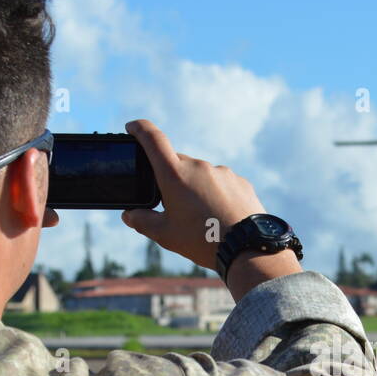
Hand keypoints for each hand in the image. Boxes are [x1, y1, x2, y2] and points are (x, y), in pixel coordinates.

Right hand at [119, 119, 264, 269]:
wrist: (247, 248)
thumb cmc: (202, 241)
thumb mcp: (165, 235)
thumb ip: (142, 221)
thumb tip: (129, 215)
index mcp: (174, 175)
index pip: (152, 139)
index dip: (139, 129)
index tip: (132, 127)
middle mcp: (199, 167)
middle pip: (177, 163)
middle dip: (171, 179)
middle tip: (173, 205)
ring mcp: (222, 172)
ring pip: (200, 174)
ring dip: (196, 188)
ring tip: (201, 217)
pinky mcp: (239, 182)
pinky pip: (221, 183)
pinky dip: (216, 194)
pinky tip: (220, 216)